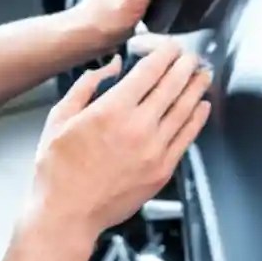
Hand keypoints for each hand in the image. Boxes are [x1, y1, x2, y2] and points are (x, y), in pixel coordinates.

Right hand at [24, 41, 211, 251]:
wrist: (68, 214)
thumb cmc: (58, 170)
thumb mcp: (59, 119)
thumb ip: (86, 87)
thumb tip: (111, 66)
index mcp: (112, 110)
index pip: (149, 71)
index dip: (165, 54)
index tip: (171, 46)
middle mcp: (139, 127)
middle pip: (172, 86)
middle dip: (184, 65)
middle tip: (191, 55)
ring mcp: (155, 149)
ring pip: (185, 109)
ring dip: (196, 87)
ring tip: (203, 73)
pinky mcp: (164, 169)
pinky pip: (187, 137)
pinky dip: (197, 118)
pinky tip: (202, 106)